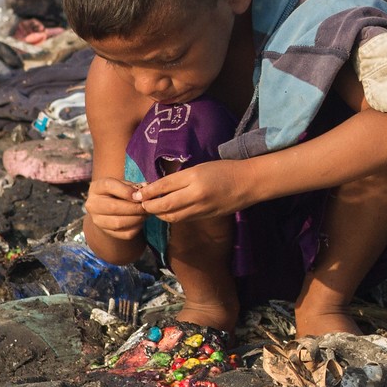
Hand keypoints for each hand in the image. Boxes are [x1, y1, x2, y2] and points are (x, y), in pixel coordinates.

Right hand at [86, 178, 147, 243]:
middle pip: (113, 207)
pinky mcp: (106, 232)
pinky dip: (137, 227)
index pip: (108, 186)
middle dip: (134, 207)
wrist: (109, 207)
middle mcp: (92, 204)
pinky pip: (125, 233)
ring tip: (146, 213)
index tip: (140, 195)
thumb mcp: (124, 184)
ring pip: (118, 223)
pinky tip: (141, 220)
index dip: (126, 191)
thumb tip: (146, 188)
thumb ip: (135, 186)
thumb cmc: (120, 191)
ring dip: (137, 218)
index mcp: (96, 188)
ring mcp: (97, 220)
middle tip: (147, 206)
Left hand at [137, 160, 255, 222]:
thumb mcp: (200, 167)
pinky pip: (184, 218)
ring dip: (159, 214)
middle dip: (149, 206)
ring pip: (172, 216)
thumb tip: (159, 186)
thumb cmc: (225, 169)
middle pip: (164, 205)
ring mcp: (202, 208)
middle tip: (140, 204)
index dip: (147, 191)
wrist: (249, 183)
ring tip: (152, 208)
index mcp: (194, 177)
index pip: (164, 186)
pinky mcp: (206, 216)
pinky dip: (172, 216)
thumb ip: (180, 178)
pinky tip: (168, 211)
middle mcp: (196, 194)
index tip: (136, 193)